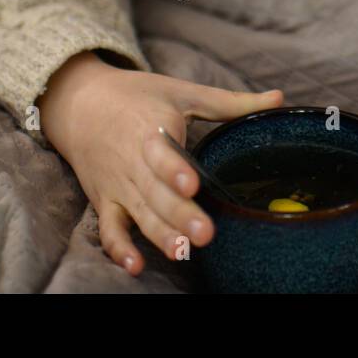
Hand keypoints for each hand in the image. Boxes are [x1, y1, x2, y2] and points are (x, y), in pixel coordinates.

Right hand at [37, 51, 282, 274]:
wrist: (79, 102)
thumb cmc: (137, 95)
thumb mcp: (182, 91)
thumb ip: (231, 102)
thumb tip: (279, 98)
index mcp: (151, 128)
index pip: (160, 152)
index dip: (174, 169)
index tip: (193, 184)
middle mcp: (131, 159)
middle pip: (154, 191)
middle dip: (178, 214)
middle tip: (205, 233)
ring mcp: (117, 184)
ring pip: (137, 213)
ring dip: (158, 234)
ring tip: (182, 252)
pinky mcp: (104, 200)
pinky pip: (109, 228)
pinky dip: (118, 248)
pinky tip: (135, 265)